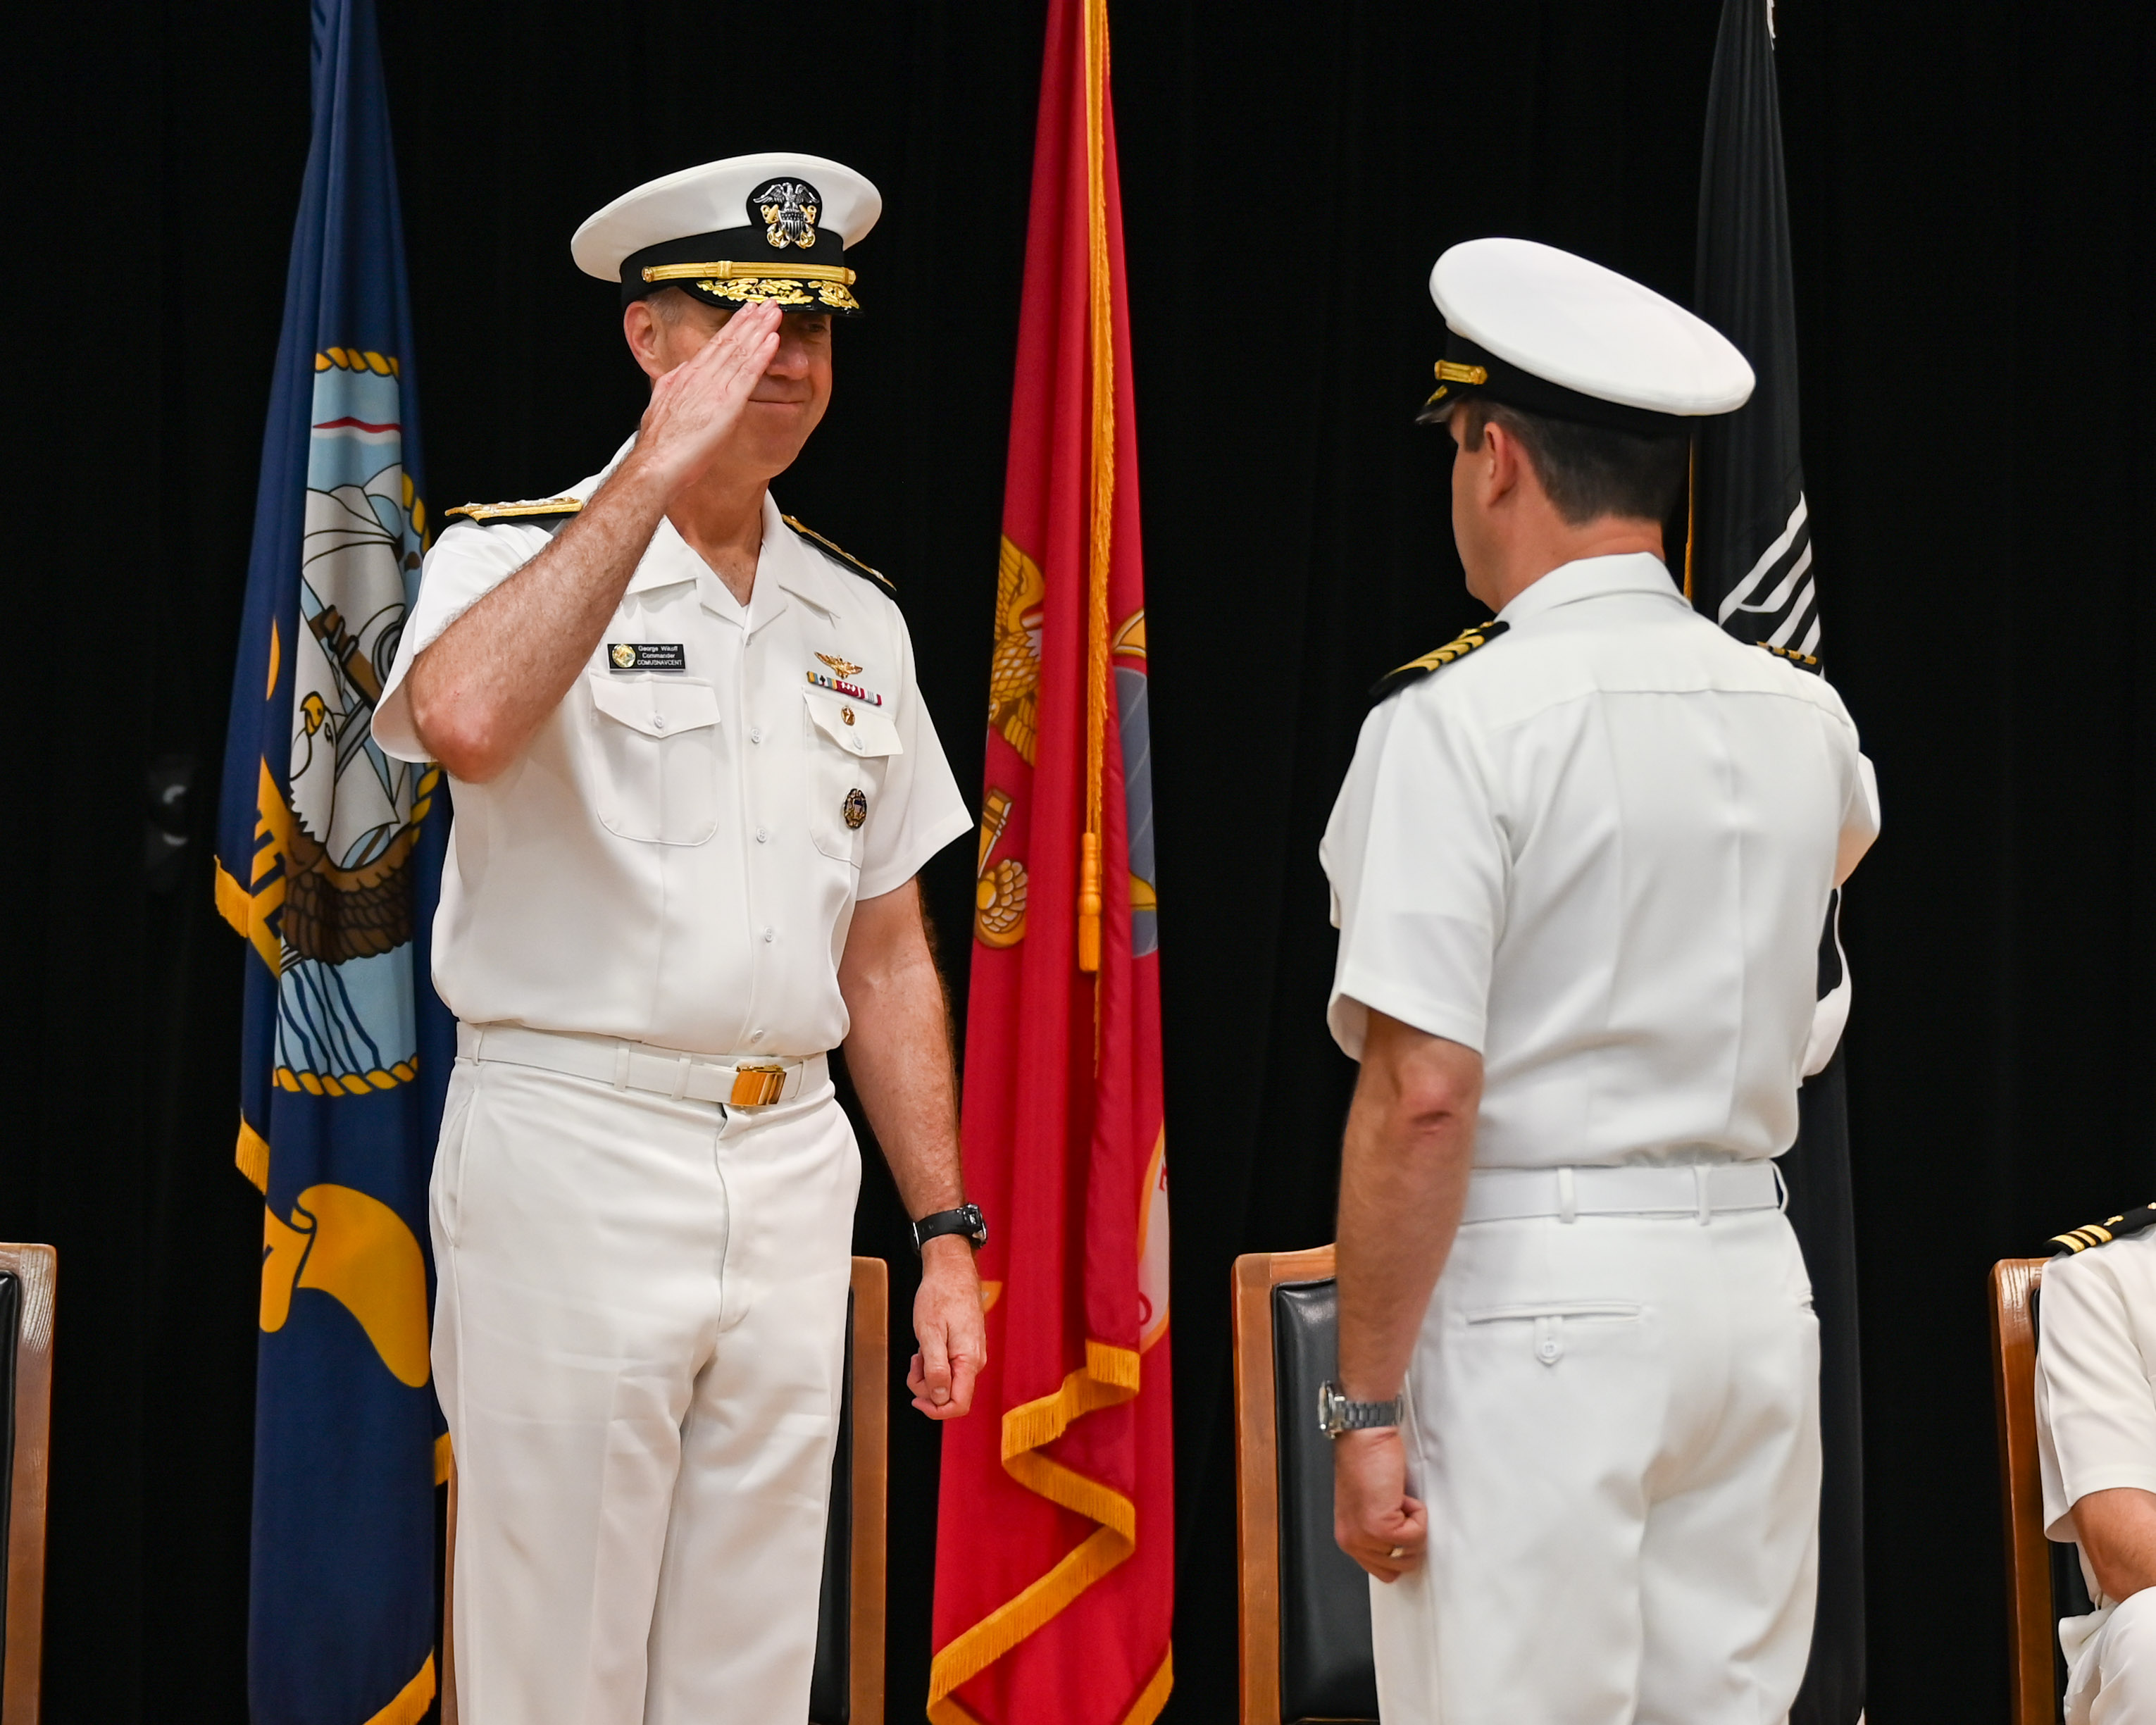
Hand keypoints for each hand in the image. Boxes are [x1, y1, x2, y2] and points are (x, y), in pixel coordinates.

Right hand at [628, 299, 782, 493]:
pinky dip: (761, 354)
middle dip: (749, 320)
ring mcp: (714, 387)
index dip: (732, 327)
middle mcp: (700, 376)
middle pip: (729, 341)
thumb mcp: (662, 405)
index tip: (745, 312)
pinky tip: (773, 339)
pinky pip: (748, 373)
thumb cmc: (660, 443)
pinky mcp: (728, 403)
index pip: (714, 345)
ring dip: (760, 329)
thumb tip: (681, 372)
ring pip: (741, 351)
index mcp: (686, 376)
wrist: (658, 462)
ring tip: (775, 312)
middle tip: (766, 302)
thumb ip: (674, 386)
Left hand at [907, 1235, 985, 1420]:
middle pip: (950, 1395)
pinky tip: (926, 1347)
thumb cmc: (940, 1296)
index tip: (915, 1399)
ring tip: (919, 1351)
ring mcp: (971, 1355)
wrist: (952, 1270)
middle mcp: (974, 1362)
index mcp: (969, 1361)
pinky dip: (933, 1363)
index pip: (958, 1405)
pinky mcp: (965, 1348)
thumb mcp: (930, 1333)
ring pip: (947, 1381)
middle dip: (926, 1387)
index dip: (935, 1410)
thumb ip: (936, 1368)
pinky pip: (948, 1368)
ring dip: (928, 1373)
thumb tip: (938, 1398)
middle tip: (914, 1363)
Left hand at [1334, 1427, 1427, 1581]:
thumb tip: (1404, 1547)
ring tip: (1398, 1500)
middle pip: (1399, 1568)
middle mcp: (1353, 1543)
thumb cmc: (1368, 1460)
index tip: (1403, 1529)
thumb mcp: (1372, 1506)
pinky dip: (1418, 1514)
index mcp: (1350, 1538)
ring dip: (1414, 1525)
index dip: (1401, 1550)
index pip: (1383, 1570)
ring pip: (1410, 1555)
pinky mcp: (1379, 1528)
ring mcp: (1365, 1537)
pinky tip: (1401, 1495)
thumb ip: (1381, 1531)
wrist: (1364, 1436)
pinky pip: (1416, 1535)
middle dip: (1410, 1539)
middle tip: (1399, 1508)